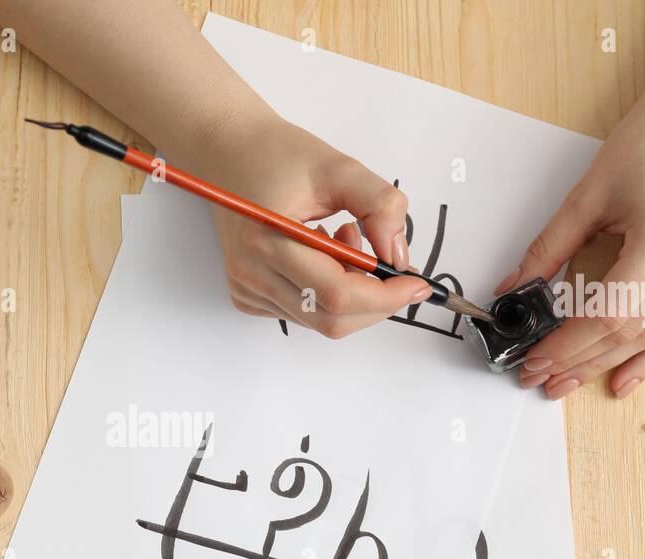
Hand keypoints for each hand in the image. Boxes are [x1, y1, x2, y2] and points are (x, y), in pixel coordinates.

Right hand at [184, 116, 432, 337]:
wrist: (228, 153)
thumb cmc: (278, 155)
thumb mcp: (341, 168)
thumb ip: (381, 206)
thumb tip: (399, 257)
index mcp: (269, 240)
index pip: (338, 294)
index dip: (385, 296)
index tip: (416, 283)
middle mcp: (252, 273)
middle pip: (331, 319)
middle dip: (376, 303)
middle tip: (398, 273)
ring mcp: (246, 288)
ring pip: (319, 320)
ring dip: (351, 292)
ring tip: (346, 240)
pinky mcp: (247, 294)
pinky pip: (302, 313)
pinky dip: (328, 293)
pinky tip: (324, 253)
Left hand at [498, 114, 644, 398]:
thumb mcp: (585, 198)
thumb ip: (546, 250)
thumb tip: (511, 288)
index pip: (606, 314)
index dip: (567, 344)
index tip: (535, 358)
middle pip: (627, 333)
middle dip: (577, 361)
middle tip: (539, 376)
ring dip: (605, 365)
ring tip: (566, 383)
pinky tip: (622, 380)